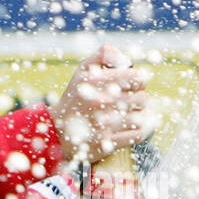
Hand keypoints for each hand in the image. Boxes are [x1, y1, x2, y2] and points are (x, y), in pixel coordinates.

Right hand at [48, 44, 148, 163]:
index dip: (141, 79)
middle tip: (132, 99)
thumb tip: (126, 59)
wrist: (57, 130)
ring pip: (140, 117)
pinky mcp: (106, 144)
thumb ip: (104, 55)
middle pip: (142, 98)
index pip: (136, 78)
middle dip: (140, 98)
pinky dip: (141, 129)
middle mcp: (99, 102)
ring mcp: (103, 125)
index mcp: (95, 81)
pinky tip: (133, 125)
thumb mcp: (84, 70)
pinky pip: (137, 134)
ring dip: (139, 114)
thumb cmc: (76, 96)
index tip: (136, 83)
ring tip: (132, 112)